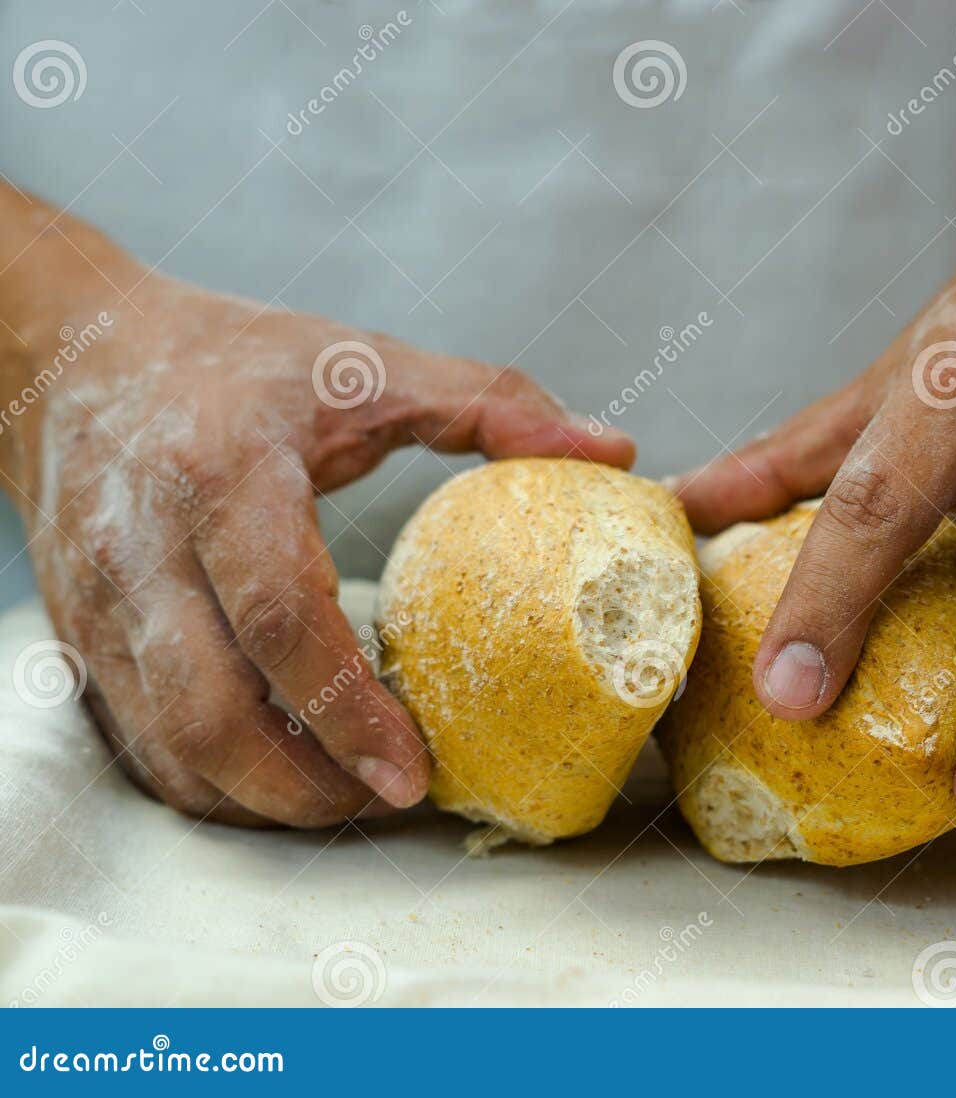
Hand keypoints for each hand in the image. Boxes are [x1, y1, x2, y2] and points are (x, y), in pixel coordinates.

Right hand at [13, 264, 630, 826]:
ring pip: (167, 747)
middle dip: (303, 786)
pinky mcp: (80, 634)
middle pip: (208, 711)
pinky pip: (138, 742)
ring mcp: (97, 600)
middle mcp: (143, 546)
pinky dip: (211, 781)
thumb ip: (495, 402)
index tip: (415, 770)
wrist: (76, 352)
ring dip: (260, 797)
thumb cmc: (238, 360)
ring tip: (347, 797)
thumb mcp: (368, 363)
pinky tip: (282, 775)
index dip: (349, 708)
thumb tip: (613, 451)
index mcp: (224, 473)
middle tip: (391, 799)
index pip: (281, 615)